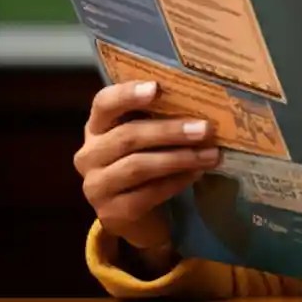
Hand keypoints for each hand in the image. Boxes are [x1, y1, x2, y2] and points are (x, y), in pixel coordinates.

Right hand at [73, 81, 222, 253]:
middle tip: (205, 129)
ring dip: (179, 158)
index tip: (156, 88)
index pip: (103, 104)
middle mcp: (89, 154)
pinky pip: (147, 194)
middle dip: (170, 131)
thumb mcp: (147, 137)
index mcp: (97, 127)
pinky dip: (176, 182)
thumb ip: (160, 118)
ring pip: (138, 166)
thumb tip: (202, 101)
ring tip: (211, 154)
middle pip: (127, 136)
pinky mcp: (111, 212)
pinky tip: (197, 173)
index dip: (127, 94)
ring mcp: (96, 185)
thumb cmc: (145, 161)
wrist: (135, 213)